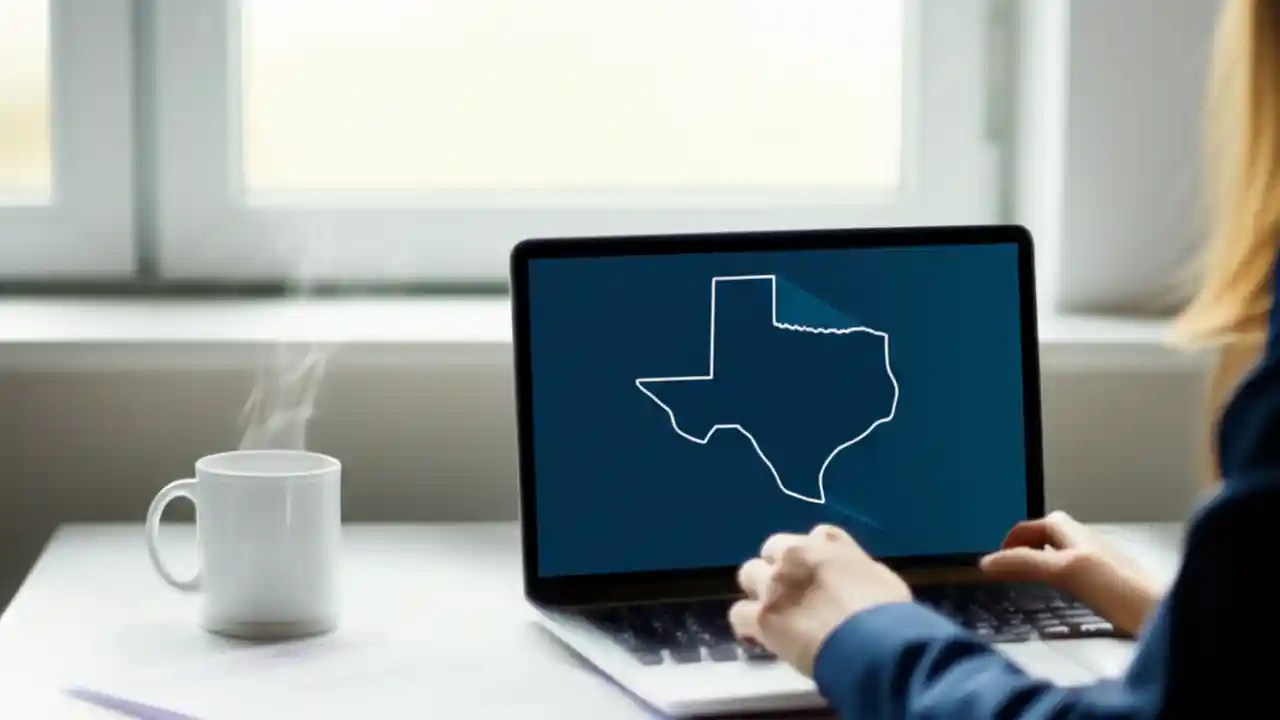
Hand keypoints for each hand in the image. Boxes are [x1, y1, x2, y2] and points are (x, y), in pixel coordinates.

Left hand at [729, 524, 911, 675]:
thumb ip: (857, 569)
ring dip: (759, 589)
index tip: (820, 572)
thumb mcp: (880, 577)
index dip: (815, 555)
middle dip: (779, 565)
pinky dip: (747, 624)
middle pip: (773, 548)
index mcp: (829, 543)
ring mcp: (775, 584)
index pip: (816, 535)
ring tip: (771, 611)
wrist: (873, 644)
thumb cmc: (888, 614)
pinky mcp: (763, 615)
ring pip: (748, 573)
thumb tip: (853, 578)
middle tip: (792, 591)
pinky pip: (738, 613)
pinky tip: (758, 635)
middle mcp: (796, 555)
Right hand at [980, 510, 1161, 634]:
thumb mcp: (1065, 570)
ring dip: (1044, 559)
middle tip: (1011, 564)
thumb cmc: (1121, 589)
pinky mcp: (1110, 588)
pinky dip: (1060, 578)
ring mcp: (1101, 565)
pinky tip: (1062, 596)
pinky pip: (1077, 574)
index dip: (1015, 537)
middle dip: (1030, 543)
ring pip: (1065, 553)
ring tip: (1029, 577)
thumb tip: (988, 561)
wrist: (1163, 614)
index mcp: (1078, 535)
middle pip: (1053, 534)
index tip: (997, 556)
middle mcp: (1089, 545)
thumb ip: (1026, 563)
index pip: (1038, 525)